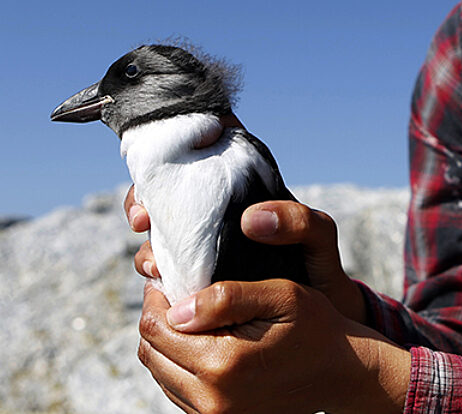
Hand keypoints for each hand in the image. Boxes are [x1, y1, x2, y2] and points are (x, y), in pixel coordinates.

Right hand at [122, 113, 366, 322]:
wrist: (319, 316)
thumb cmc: (320, 267)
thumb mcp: (319, 237)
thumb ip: (297, 220)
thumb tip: (248, 219)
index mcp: (244, 187)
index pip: (201, 150)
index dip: (173, 145)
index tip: (161, 162)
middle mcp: (218, 212)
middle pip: (165, 192)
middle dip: (143, 199)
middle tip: (142, 218)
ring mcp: (205, 244)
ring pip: (159, 232)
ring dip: (147, 243)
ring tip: (155, 263)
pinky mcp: (197, 277)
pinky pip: (164, 268)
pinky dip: (153, 271)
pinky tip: (159, 282)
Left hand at [137, 279, 410, 413]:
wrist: (344, 373)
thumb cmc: (316, 327)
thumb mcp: (281, 295)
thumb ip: (227, 296)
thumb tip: (175, 310)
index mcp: (222, 363)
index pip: (155, 327)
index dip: (157, 296)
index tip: (171, 279)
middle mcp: (212, 398)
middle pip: (151, 352)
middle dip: (157, 319)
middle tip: (177, 296)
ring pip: (160, 373)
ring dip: (167, 343)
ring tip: (191, 318)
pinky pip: (178, 391)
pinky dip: (180, 365)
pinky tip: (204, 343)